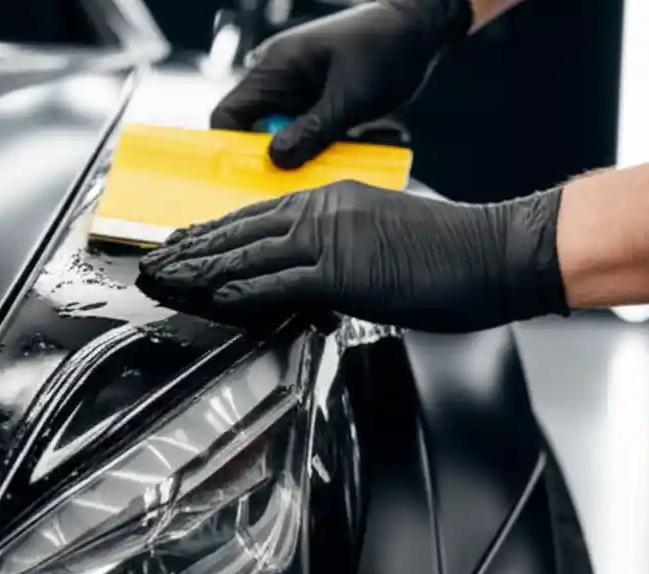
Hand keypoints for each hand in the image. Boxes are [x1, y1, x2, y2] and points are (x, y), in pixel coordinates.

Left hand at [137, 181, 568, 333]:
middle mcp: (324, 210)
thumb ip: (338, 254)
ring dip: (200, 273)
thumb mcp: (381, 240)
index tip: (181, 243)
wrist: (495, 252)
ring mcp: (331, 238)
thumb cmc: (449, 252)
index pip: (256, 214)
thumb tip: (310, 285)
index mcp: (332, 198)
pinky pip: (278, 284)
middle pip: (240, 231)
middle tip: (153, 264)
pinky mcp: (342, 271)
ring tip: (165, 284)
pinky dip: (241, 292)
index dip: (212, 232)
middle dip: (190, 251)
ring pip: (248, 255)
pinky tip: (214, 300)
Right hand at [211, 0, 471, 168]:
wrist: (421, 28)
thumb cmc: (385, 49)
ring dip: (313, 154)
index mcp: (274, 69)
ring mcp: (299, 94)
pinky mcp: (319, 104)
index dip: (231, 149)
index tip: (251, 179)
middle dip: (279, 159)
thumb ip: (311, 132)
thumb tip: (275, 161)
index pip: (228, 115)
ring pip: (287, 138)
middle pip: (256, 133)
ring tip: (350, 151)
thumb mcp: (350, 98)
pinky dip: (331, 145)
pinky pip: (312, 135)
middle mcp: (279, 81)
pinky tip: (366, 140)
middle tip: (306, 179)